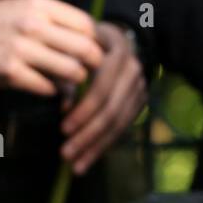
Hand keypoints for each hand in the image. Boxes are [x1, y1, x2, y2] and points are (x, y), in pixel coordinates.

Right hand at [0, 0, 103, 95]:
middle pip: (85, 48)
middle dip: (94, 63)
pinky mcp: (9, 73)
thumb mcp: (25, 8)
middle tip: (91, 70)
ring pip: (71, 70)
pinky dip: (54, 90)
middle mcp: (33, 25)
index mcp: (40, 5)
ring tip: (72, 81)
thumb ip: (55, 20)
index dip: (96, 40)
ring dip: (76, 80)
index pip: (86, 24)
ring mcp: (21, 50)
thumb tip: (91, 39)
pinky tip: (50, 87)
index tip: (95, 50)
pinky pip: (48, 87)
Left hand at [59, 22, 147, 174]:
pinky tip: (88, 159)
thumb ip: (67, 74)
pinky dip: (105, 145)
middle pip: (112, 109)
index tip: (63, 129)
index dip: (83, 110)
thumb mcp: (72, 48)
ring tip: (76, 165)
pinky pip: (124, 127)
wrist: (116, 37)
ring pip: (119, 122)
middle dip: (88, 135)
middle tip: (65, 154)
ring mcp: (139, 86)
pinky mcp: (140, 100)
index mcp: (116, 52)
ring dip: (96, 147)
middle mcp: (133, 69)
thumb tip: (64, 107)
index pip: (102, 87)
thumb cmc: (84, 42)